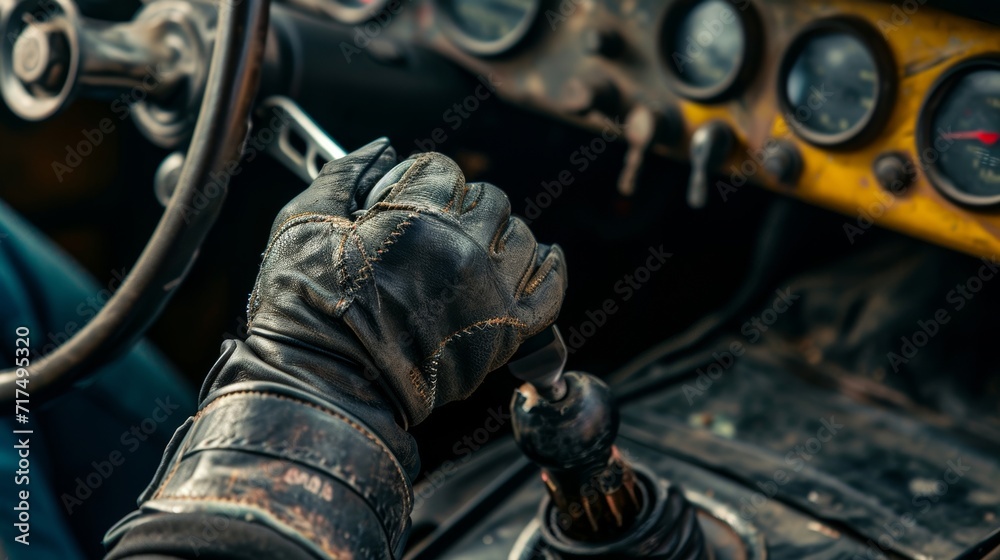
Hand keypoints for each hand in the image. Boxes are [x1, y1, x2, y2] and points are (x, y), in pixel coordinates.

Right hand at [245, 138, 567, 426]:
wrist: (324, 387)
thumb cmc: (305, 311)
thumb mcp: (303, 224)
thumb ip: (344, 174)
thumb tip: (380, 148)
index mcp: (416, 217)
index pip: (440, 168)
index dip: (415, 183)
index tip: (399, 202)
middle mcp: (463, 250)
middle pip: (487, 199)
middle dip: (457, 208)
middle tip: (428, 233)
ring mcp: (490, 292)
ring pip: (521, 237)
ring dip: (496, 238)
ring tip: (466, 255)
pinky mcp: (506, 333)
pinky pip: (551, 287)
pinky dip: (547, 270)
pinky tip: (534, 261)